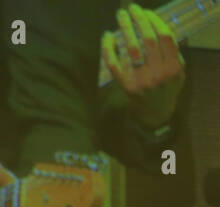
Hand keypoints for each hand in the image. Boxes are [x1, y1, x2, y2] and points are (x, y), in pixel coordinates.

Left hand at [102, 3, 184, 131]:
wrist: (155, 115)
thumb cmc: (167, 90)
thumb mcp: (178, 73)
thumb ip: (173, 54)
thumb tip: (160, 31)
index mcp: (173, 66)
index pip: (164, 37)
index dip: (154, 22)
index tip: (146, 12)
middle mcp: (157, 72)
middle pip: (147, 40)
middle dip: (138, 21)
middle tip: (131, 8)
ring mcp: (140, 80)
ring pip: (131, 49)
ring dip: (124, 29)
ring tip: (121, 16)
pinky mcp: (125, 86)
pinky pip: (114, 64)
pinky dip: (109, 49)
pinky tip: (107, 37)